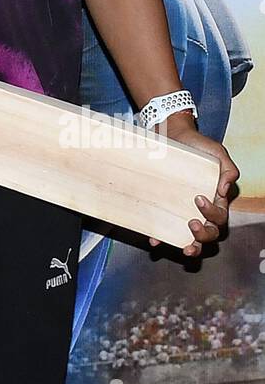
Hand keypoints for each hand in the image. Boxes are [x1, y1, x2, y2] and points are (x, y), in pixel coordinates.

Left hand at [147, 124, 239, 255]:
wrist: (172, 136)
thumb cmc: (198, 147)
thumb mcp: (217, 153)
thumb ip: (228, 169)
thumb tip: (224, 188)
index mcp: (216, 200)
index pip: (220, 216)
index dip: (212, 213)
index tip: (198, 198)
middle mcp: (201, 211)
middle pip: (210, 233)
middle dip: (204, 235)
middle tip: (192, 224)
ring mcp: (183, 212)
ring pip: (192, 238)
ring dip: (190, 246)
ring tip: (183, 247)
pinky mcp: (166, 210)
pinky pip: (166, 230)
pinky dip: (161, 238)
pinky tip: (154, 240)